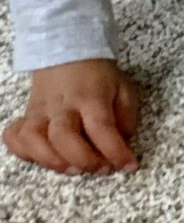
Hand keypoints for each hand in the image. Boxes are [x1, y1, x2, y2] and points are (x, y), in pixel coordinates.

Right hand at [3, 58, 139, 174]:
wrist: (67, 53)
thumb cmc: (99, 76)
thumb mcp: (123, 89)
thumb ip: (125, 118)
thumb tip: (122, 144)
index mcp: (91, 97)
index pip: (101, 127)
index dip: (115, 151)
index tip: (129, 166)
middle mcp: (62, 106)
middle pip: (64, 137)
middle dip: (83, 160)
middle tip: (101, 169)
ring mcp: (40, 112)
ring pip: (34, 140)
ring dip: (52, 161)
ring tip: (73, 168)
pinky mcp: (26, 117)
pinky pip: (14, 138)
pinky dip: (24, 152)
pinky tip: (42, 157)